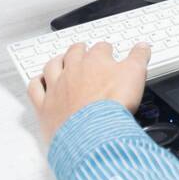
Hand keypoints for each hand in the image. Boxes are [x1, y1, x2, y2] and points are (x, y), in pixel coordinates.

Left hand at [27, 41, 151, 142]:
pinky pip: (36, 89)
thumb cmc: (113, 105)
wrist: (93, 133)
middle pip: (74, 53)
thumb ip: (139, 58)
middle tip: (84, 51)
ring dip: (57, 61)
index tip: (110, 53)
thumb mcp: (135, 76)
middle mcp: (73, 70)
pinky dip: (37, 83)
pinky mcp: (45, 106)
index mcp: (95, 61)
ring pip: (52, 66)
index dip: (107, 50)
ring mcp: (56, 87)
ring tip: (61, 60)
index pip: (101, 48)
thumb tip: (142, 47)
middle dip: (80, 50)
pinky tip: (40, 81)